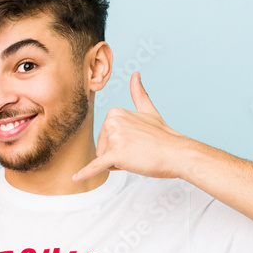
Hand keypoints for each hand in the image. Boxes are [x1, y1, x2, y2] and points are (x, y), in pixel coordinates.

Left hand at [71, 72, 194, 182]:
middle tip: (139, 151)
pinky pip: (96, 166)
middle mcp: (111, 122)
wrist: (177, 153)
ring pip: (104, 160)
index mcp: (114, 112)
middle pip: (102, 149)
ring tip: (137, 157)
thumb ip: (139, 93)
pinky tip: (75, 178)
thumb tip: (135, 74)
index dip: (120, 145)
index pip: (105, 138)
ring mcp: (113, 137)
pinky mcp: (116, 154)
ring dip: (119, 164)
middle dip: (118, 156)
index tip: (138, 141)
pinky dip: (86, 173)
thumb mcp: (148, 110)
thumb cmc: (164, 136)